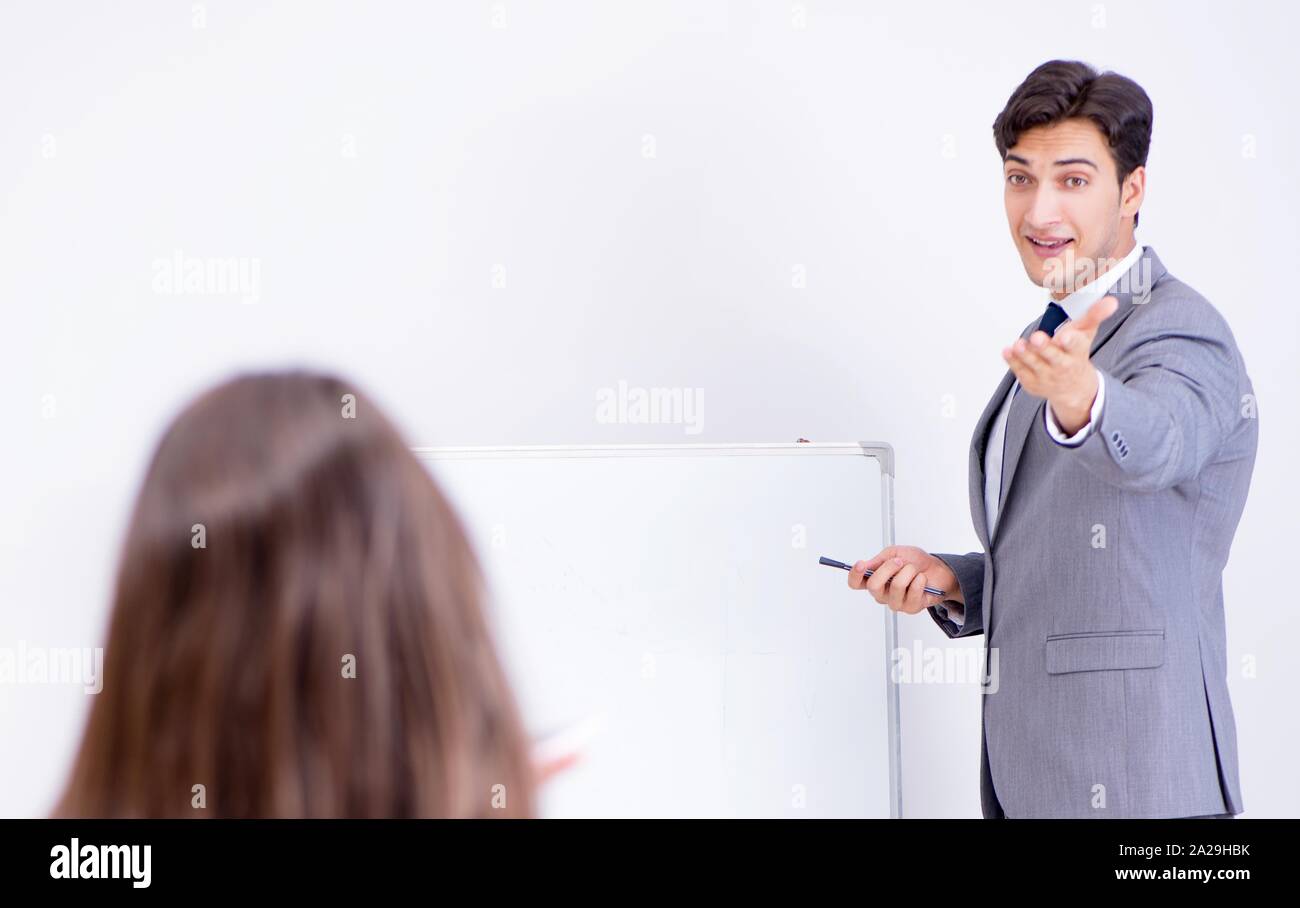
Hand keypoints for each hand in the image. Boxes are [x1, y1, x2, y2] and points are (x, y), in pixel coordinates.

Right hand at [848, 545, 957, 613]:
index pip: (855, 583)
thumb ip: (880, 560)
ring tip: (914, 570)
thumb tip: (867, 566)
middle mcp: (882, 593)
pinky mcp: (910, 608)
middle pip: (873, 586)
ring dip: (908, 572)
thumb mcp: (896, 553)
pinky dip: (920, 580)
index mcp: (874, 579)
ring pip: (896, 587)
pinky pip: (913, 593)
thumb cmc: (915, 562)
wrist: (937, 570)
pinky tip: (922, 579)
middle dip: (888, 568)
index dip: (855, 575)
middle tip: (900, 561)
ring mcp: (895, 602)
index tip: (861, 564)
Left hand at [1003, 294, 1115, 432]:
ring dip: (1025, 354)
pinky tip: (1007, 351)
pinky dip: (1013, 362)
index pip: (1075, 346)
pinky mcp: (1031, 382)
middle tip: (1036, 337)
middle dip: (1045, 348)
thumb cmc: (1076, 355)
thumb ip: (1095, 315)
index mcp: (1076, 353)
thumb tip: (1112, 301)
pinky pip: (1020, 372)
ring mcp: (1046, 376)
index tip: (1065, 336)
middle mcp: (1062, 366)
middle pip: (1053, 357)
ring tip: (1018, 344)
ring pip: (1034, 364)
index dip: (1070, 341)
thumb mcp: (1086, 334)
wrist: (1072, 389)